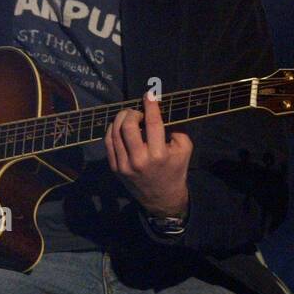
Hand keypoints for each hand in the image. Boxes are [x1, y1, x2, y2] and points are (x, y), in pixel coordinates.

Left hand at [105, 91, 191, 216]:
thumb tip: (161, 110)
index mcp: (159, 154)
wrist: (162, 198)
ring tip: (129, 116)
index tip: (149, 95)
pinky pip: (108, 143)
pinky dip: (112, 130)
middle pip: (128, 126)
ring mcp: (124, 165)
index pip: (152, 123)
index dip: (150, 106)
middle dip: (132, 112)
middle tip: (138, 111)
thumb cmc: (175, 170)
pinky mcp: (115, 168)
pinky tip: (119, 126)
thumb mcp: (185, 149)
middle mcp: (139, 159)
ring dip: (121, 119)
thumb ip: (176, 128)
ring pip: (115, 133)